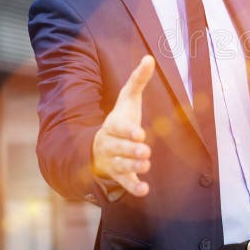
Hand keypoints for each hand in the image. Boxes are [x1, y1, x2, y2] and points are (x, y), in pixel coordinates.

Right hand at [92, 55, 154, 196]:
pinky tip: (145, 191)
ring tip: (146, 165)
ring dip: (133, 167)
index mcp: (112, 126)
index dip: (128, 131)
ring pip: (121, 166)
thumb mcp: (127, 100)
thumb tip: (149, 58)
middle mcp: (109, 144)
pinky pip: (124, 183)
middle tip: (145, 151)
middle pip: (118, 149)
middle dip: (131, 150)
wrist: (100, 146)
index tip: (140, 134)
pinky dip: (133, 188)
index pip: (118, 128)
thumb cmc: (119, 119)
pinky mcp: (119, 176)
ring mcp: (113, 161)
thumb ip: (138, 81)